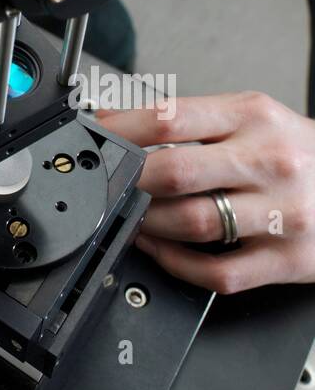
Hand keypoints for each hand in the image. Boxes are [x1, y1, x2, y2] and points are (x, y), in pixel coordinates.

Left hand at [94, 91, 314, 292]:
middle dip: (126, 182)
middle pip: (173, 171)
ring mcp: (282, 213)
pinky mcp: (290, 260)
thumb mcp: (252, 118)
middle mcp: (268, 161)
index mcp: (253, 116)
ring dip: (146, 224)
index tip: (95, 140)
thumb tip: (115, 122)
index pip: (169, 118)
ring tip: (131, 217)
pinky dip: (177, 264)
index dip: (119, 131)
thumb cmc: (300, 152)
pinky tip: (161, 250)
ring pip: (191, 223)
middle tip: (106, 186)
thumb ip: (189, 121)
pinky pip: (219, 272)